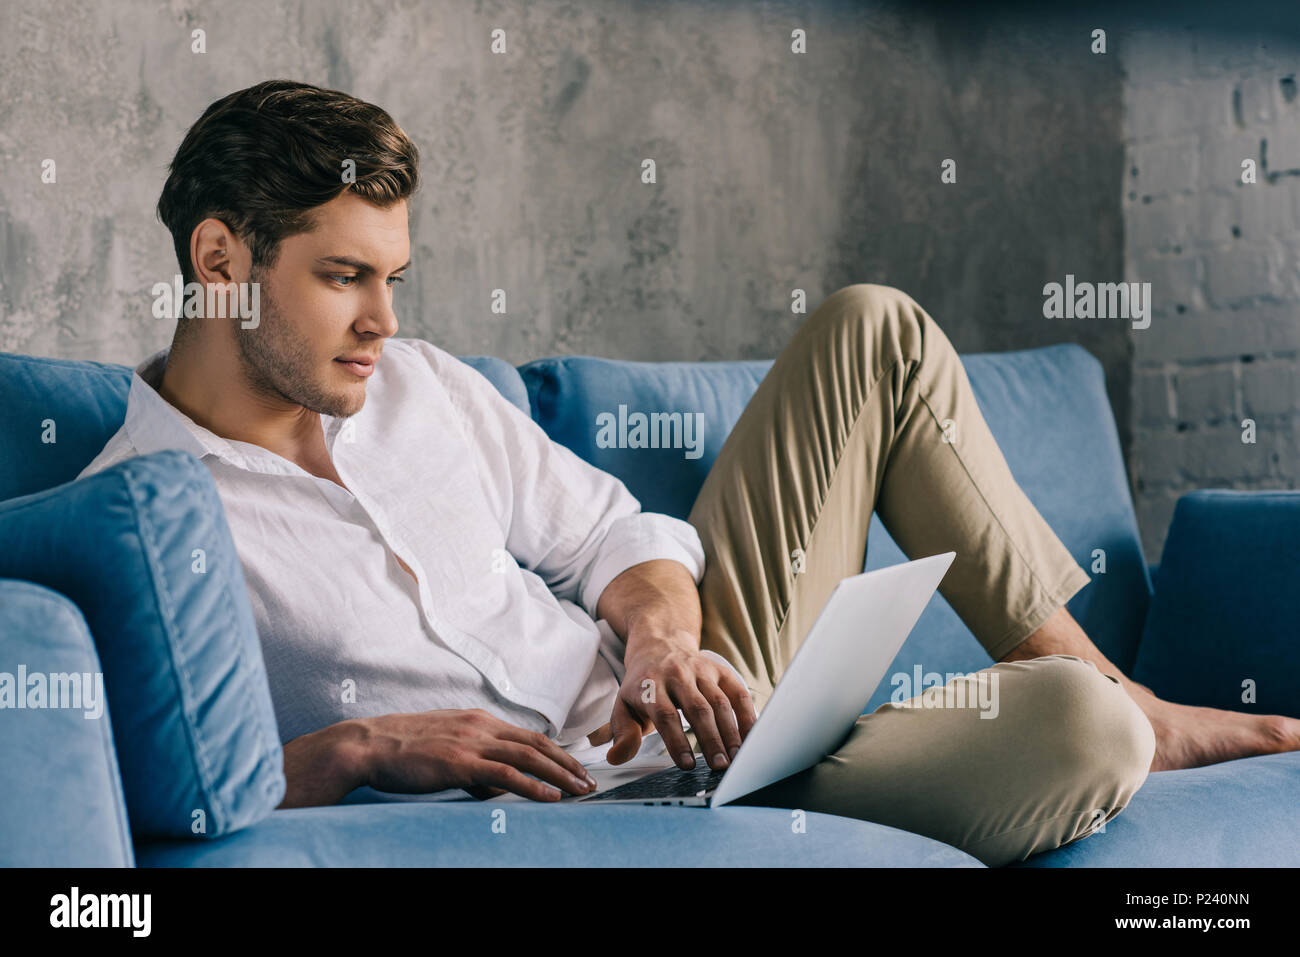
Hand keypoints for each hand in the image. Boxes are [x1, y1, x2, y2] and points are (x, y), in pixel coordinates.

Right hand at [358, 709, 598, 801]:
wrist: (369, 745)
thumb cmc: (402, 750)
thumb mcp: (445, 747)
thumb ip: (472, 762)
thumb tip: (493, 787)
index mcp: (478, 720)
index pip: (528, 735)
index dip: (557, 752)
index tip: (575, 767)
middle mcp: (481, 726)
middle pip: (537, 744)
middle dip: (567, 764)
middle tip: (589, 781)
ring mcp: (472, 742)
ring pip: (528, 757)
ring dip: (560, 775)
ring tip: (580, 791)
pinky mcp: (460, 761)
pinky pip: (506, 774)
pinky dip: (533, 785)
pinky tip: (551, 797)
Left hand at [608, 630, 758, 771]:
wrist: (659, 645)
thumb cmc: (642, 686)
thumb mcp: (623, 706)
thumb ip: (623, 733)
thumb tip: (615, 758)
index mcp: (650, 685)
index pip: (665, 715)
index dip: (676, 741)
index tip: (687, 765)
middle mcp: (677, 675)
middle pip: (697, 708)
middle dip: (710, 739)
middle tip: (720, 767)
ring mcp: (701, 670)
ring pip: (719, 701)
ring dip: (731, 732)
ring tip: (736, 758)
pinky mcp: (719, 669)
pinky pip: (738, 692)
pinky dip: (747, 715)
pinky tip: (751, 738)